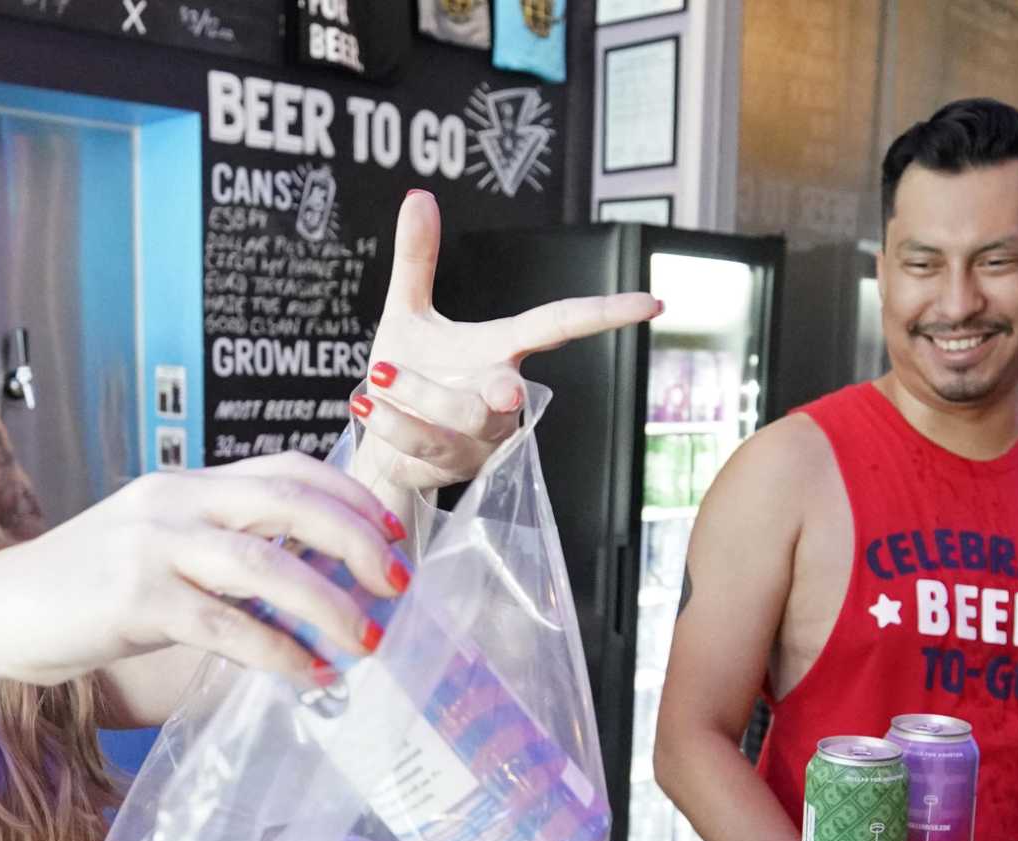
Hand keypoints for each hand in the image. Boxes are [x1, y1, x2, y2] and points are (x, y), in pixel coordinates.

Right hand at [0, 452, 408, 687]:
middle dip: (356, 541)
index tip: (392, 535)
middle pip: (289, 502)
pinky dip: (278, 651)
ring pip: (265, 565)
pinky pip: (226, 624)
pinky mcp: (135, 600)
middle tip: (396, 584)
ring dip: (327, 603)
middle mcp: (174, 502)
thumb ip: (216, 552)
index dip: (348, 498)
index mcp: (184, 485)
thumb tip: (298, 579)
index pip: (286, 468)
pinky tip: (309, 675)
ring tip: (365, 639)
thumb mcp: (153, 551)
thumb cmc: (78, 593)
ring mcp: (153, 548)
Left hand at [353, 190, 663, 489]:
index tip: (652, 302)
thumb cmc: (409, 376)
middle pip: (511, 394)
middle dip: (505, 394)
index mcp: (500, 352)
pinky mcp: (446, 467)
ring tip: (378, 377)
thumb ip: (417, 261)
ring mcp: (476, 439)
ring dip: (420, 396)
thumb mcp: (409, 314)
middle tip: (505, 392)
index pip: (560, 326)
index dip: (606, 313)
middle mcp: (497, 398)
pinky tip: (366, 401)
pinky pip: (421, 445)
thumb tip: (417, 196)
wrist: (385, 444)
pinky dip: (391, 423)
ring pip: (460, 420)